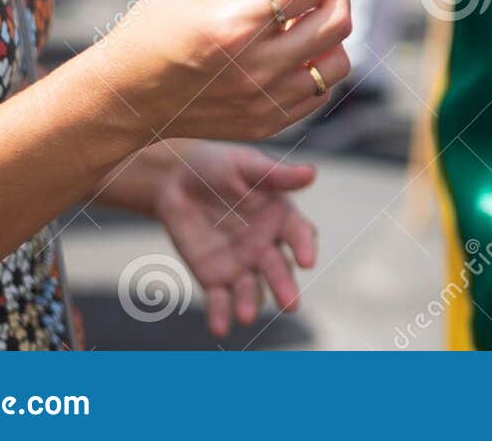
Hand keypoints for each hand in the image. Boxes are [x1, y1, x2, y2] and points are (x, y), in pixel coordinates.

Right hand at [92, 0, 352, 142]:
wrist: (126, 96)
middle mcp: (257, 68)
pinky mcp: (268, 122)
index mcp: (236, 26)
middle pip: (336, 20)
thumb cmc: (153, 27)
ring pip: (338, 61)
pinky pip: (321, 90)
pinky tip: (294, 45)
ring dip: (330, 28)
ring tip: (303, 13)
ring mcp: (266, 101)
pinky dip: (319, 62)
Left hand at [154, 143, 318, 337]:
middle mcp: (266, 245)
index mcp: (280, 216)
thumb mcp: (247, 165)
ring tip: (245, 316)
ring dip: (250, 303)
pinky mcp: (214, 277)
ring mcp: (242, 264)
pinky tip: (219, 327)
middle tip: (291, 306)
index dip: (305, 246)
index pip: (299, 234)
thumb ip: (276, 175)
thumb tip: (312, 172)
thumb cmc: (220, 166)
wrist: (179, 180)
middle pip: (279, 269)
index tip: (307, 260)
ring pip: (251, 288)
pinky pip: (219, 299)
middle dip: (284, 287)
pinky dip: (220, 314)